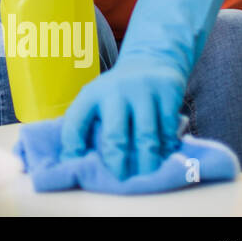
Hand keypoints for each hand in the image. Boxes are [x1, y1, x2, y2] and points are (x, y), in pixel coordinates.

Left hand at [58, 53, 186, 179]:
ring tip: (144, 178)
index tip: (76, 167)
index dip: (73, 147)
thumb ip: (89, 124)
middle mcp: (115, 91)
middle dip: (117, 162)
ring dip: (146, 161)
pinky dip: (167, 147)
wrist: (151, 60)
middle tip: (120, 180)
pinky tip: (164, 157)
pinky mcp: (167, 93)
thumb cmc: (118, 92)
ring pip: (146, 136)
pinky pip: (168, 129)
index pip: (76, 122)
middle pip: (115, 134)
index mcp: (91, 94)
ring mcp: (142, 91)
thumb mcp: (98, 98)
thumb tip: (78, 161)